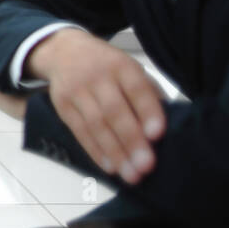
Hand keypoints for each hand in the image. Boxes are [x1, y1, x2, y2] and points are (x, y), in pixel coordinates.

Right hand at [27, 28, 166, 183]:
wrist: (63, 52)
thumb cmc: (107, 65)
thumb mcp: (129, 68)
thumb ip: (147, 93)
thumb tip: (167, 127)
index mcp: (120, 65)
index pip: (136, 88)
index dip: (147, 111)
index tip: (157, 135)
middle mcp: (96, 76)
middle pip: (113, 111)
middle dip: (131, 140)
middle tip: (146, 166)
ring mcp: (75, 91)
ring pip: (95, 125)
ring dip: (114, 152)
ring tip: (131, 174)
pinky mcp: (62, 106)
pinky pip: (79, 131)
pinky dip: (95, 151)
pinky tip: (110, 166)